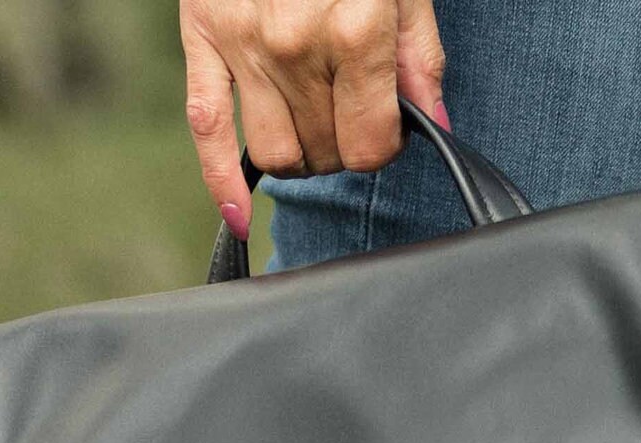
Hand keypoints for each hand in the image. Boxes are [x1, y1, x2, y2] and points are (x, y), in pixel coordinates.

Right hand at [180, 0, 448, 238]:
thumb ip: (420, 55)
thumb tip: (438, 125)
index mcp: (355, 32)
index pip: (371, 146)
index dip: (384, 148)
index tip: (386, 129)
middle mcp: (297, 46)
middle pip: (326, 154)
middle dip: (344, 149)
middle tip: (351, 117)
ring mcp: (245, 46)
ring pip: (275, 155)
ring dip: (300, 157)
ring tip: (312, 126)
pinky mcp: (203, 37)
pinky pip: (206, 127)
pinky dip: (221, 180)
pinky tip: (239, 212)